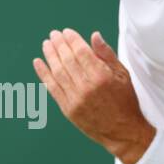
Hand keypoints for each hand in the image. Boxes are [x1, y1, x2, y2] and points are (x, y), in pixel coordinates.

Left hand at [33, 28, 155, 163]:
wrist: (123, 131)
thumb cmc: (125, 101)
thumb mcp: (123, 75)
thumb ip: (107, 54)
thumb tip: (94, 36)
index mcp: (102, 76)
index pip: (81, 52)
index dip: (72, 39)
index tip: (66, 32)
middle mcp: (87, 87)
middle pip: (67, 60)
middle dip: (59, 44)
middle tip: (54, 35)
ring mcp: (75, 99)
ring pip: (58, 72)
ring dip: (50, 56)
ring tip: (46, 44)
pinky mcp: (68, 109)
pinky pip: (52, 88)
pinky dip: (43, 74)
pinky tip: (38, 62)